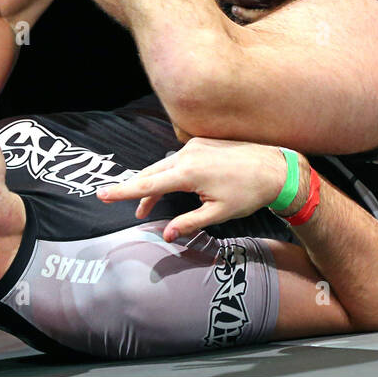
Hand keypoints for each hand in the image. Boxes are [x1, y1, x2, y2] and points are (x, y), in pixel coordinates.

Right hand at [97, 138, 291, 241]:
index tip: (102, 193)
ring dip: (154, 183)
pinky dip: (169, 173)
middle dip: (136, 191)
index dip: (122, 191)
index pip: (147, 184)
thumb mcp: (219, 214)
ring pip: (163, 165)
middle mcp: (187, 155)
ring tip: (148, 206)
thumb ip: (189, 223)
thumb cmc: (249, 193)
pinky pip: (177, 158)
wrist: (275, 167)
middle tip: (128, 210)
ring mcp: (194, 146)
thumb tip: (166, 234)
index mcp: (188, 173)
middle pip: (151, 173)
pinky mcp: (202, 142)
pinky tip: (173, 185)